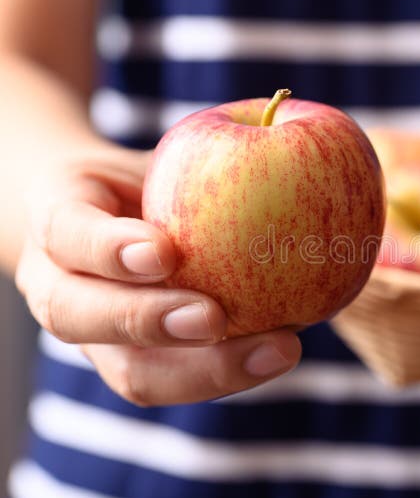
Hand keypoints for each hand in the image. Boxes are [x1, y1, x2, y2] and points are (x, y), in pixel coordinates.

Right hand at [15, 146, 300, 406]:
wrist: (127, 226)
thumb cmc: (156, 182)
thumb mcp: (167, 157)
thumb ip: (203, 158)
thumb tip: (284, 118)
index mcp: (58, 218)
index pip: (66, 231)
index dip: (108, 247)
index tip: (163, 253)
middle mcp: (60, 286)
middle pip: (78, 317)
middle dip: (146, 322)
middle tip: (215, 317)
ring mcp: (99, 338)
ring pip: (132, 372)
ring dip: (206, 370)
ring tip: (280, 349)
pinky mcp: (143, 364)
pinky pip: (184, 378)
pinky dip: (236, 371)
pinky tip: (283, 351)